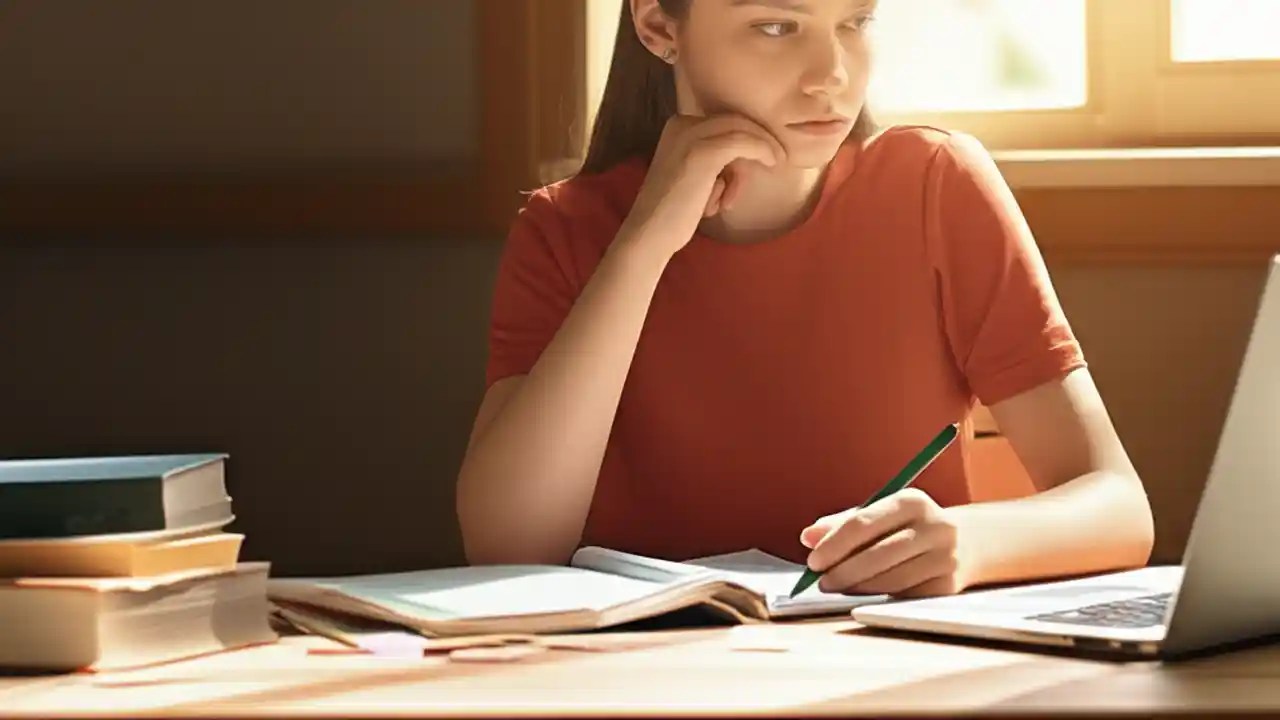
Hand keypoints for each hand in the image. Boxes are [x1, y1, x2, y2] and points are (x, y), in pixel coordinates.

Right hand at [618, 114, 785, 260]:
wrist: (650, 233)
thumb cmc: (674, 212)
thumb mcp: (695, 175)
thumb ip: (715, 159)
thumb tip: (748, 157)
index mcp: (678, 125)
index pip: (724, 120)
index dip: (748, 136)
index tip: (763, 156)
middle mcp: (682, 123)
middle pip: (735, 120)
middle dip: (759, 139)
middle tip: (778, 157)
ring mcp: (691, 136)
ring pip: (742, 129)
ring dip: (762, 148)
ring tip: (770, 169)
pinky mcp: (704, 153)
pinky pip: (744, 142)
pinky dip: (762, 151)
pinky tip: (771, 164)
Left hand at [799, 489, 972, 597]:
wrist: (968, 542)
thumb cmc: (909, 526)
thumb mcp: (880, 515)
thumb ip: (842, 523)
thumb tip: (807, 537)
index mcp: (912, 501)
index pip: (864, 523)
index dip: (834, 544)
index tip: (813, 562)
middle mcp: (934, 526)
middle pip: (877, 554)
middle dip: (843, 571)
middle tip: (821, 582)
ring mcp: (945, 557)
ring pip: (890, 579)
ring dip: (857, 587)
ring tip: (837, 587)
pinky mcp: (948, 585)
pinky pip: (903, 595)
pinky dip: (878, 596)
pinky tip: (863, 593)